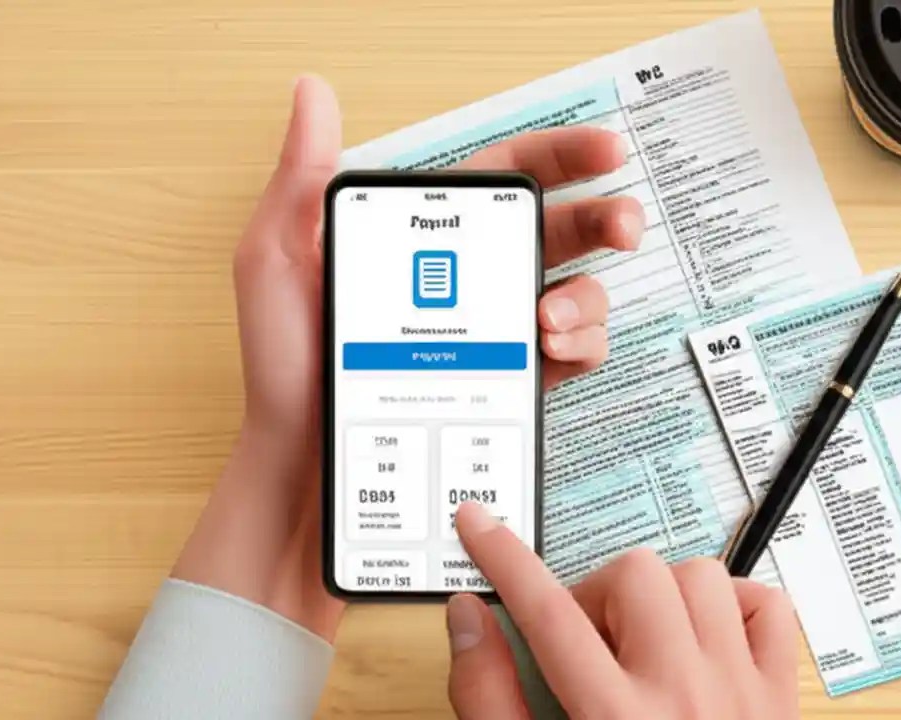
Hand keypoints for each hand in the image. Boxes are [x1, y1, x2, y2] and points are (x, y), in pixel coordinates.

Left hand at [170, 76, 643, 640]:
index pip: (506, 175)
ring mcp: (496, 330)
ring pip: (579, 292)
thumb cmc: (283, 366)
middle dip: (605, 219)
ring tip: (547, 318)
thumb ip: (301, 179)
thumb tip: (311, 93)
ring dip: (587, 295)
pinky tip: (550, 349)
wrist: (302, 461)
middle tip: (623, 227)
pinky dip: (580, 346)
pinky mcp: (510, 382)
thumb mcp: (277, 261)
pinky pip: (571, 354)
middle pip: (562, 229)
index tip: (607, 150)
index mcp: (425, 236)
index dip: (562, 155)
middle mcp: (471, 277)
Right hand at [446, 503, 799, 719]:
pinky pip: (766, 607)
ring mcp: (741, 692)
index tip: (481, 523)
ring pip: (700, 577)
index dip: (504, 557)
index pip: (546, 612)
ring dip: (662, 595)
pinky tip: (702, 642)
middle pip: (632, 576)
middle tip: (588, 641)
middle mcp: (684, 698)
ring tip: (644, 641)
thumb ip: (489, 697)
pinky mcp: (779, 697)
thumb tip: (469, 619)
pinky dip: (731, 608)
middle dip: (597, 594)